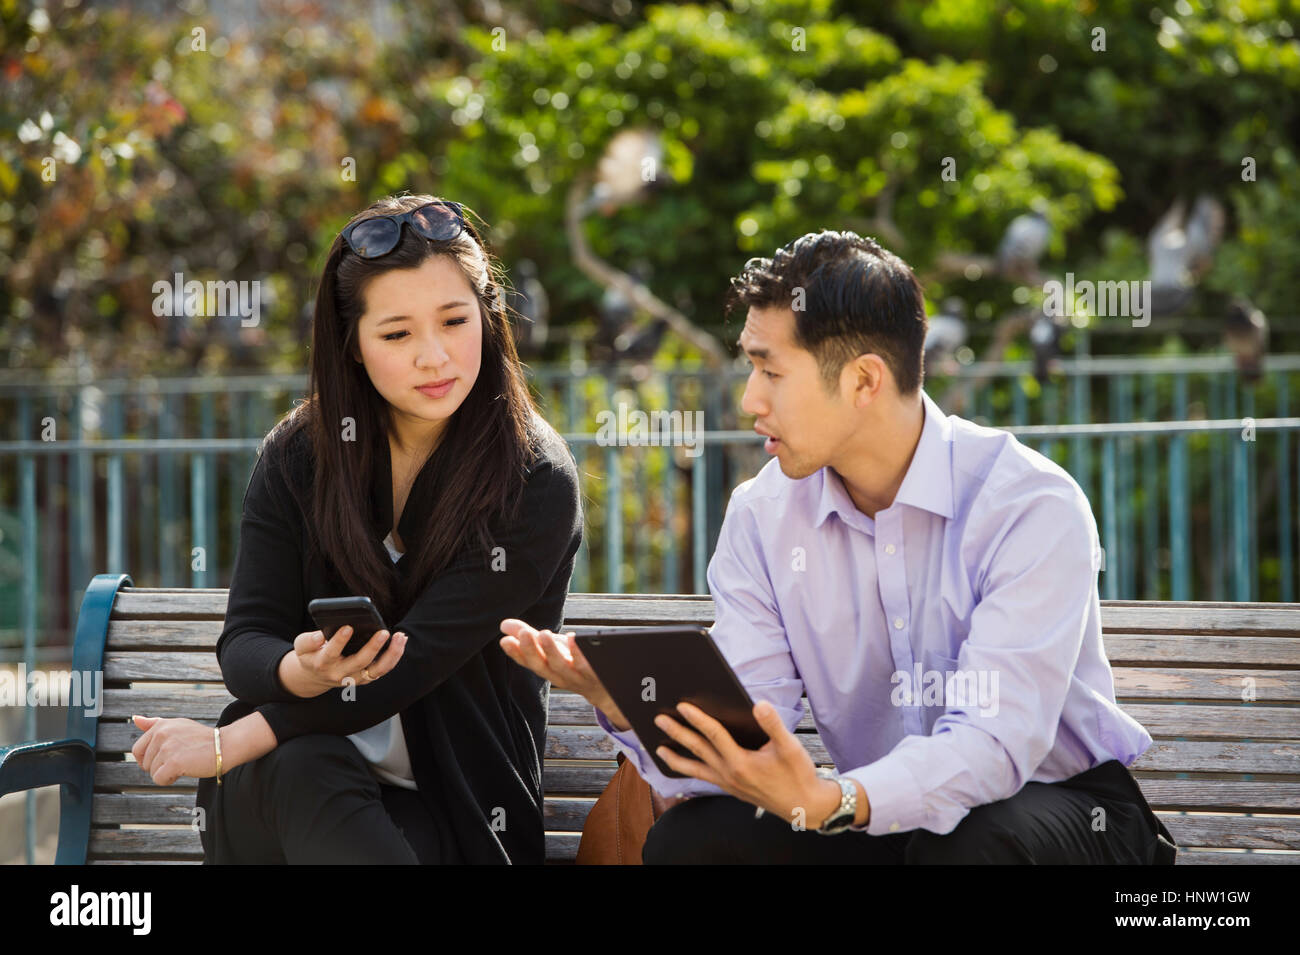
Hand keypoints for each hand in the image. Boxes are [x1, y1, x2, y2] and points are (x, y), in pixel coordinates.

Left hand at [130, 715, 221, 785]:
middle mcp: (161, 734)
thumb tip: (135, 718)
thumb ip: (154, 724)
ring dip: (167, 773)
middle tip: (180, 759)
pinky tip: (184, 770)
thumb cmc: (202, 739)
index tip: (167, 756)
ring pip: (152, 772)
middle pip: (144, 764)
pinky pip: (159, 779)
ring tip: (185, 762)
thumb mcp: (177, 726)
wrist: (225, 745)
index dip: (150, 759)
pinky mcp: (173, 762)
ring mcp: (167, 748)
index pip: (137, 750)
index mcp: (160, 726)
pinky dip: (170, 780)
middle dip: (159, 766)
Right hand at [290, 625, 406, 693]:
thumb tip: (320, 636)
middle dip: (373, 647)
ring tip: (400, 636)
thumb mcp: (301, 648)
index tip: (348, 627)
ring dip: (391, 654)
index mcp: (323, 663)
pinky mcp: (366, 677)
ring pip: (377, 669)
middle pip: (360, 662)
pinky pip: (383, 669)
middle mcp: (341, 674)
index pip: (331, 653)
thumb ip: (308, 641)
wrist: (315, 677)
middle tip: (384, 632)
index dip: (339, 641)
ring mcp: (355, 678)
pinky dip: (394, 656)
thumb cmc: (311, 655)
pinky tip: (401, 640)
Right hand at [498, 618, 625, 724]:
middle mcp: (560, 675)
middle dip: (531, 650)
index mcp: (547, 668)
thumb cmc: (574, 664)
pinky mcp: (596, 674)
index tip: (504, 641)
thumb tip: (503, 624)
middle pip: (542, 665)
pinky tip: (575, 638)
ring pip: (562, 667)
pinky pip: (588, 666)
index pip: (527, 662)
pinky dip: (581, 653)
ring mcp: (578, 676)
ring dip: (551, 651)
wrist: (606, 690)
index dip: (515, 653)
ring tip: (544, 633)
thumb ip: (530, 638)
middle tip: (525, 633)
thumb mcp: (552, 650)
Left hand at [652, 700, 830, 827]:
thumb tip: (758, 704)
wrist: (804, 806)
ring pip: (695, 769)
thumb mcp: (790, 747)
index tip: (682, 705)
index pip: (714, 735)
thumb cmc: (797, 775)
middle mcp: (729, 774)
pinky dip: (690, 770)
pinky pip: (704, 777)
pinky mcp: (730, 788)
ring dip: (676, 758)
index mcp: (741, 763)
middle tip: (658, 719)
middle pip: (697, 749)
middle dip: (677, 733)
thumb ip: (772, 724)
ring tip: (659, 749)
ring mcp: (728, 783)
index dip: (698, 718)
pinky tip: (683, 765)